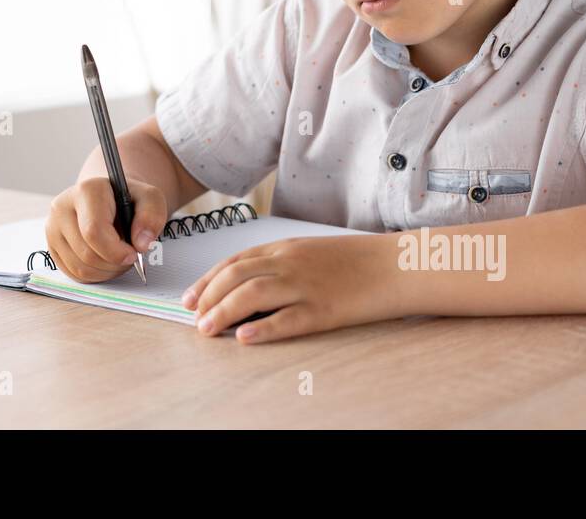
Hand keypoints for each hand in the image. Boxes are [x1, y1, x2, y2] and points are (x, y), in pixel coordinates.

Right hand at [45, 176, 168, 282]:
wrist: (109, 199)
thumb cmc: (129, 199)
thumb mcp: (150, 198)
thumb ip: (152, 216)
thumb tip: (141, 244)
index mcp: (86, 191)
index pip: (94, 231)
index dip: (116, 251)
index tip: (133, 254)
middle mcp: (62, 207)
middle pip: (87, 253)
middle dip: (114, 264)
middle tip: (130, 257)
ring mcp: (52, 227)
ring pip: (79, 267)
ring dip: (106, 272)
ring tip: (119, 258)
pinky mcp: (52, 245)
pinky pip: (72, 273)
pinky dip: (94, 275)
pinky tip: (106, 261)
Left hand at [180, 234, 399, 343]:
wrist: (396, 264)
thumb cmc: (355, 260)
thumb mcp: (311, 252)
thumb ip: (280, 263)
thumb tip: (246, 287)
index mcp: (285, 248)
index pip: (234, 262)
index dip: (207, 280)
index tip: (189, 298)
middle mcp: (290, 262)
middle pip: (236, 276)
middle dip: (208, 297)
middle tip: (193, 318)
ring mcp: (307, 285)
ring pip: (253, 294)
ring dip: (223, 311)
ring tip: (207, 329)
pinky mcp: (325, 309)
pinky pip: (288, 319)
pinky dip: (262, 328)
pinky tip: (244, 337)